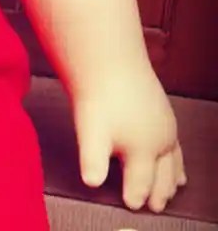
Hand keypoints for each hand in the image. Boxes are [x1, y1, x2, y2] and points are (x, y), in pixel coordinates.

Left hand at [73, 69, 185, 211]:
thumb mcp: (91, 132)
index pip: (141, 182)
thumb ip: (93, 160)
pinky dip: (176, 154)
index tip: (133, 206)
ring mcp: (166, 125)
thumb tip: (92, 183)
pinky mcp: (163, 110)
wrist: (110, 61)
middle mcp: (161, 140)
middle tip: (157, 206)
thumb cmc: (100, 98)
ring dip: (173, 176)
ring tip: (175, 187)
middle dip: (160, 191)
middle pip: (162, 174)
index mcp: (144, 150)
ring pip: (174, 159)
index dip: (136, 195)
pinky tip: (172, 149)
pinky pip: (175, 140)